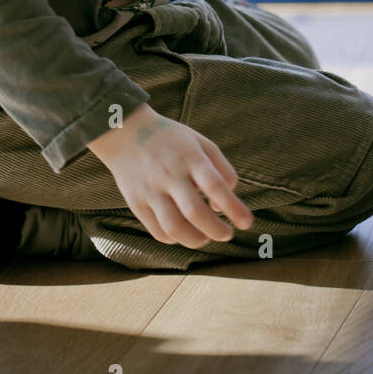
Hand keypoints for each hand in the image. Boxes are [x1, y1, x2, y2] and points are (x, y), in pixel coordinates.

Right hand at [87, 103, 253, 248]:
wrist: (125, 133)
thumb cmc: (171, 140)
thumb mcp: (200, 142)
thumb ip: (220, 170)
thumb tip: (222, 205)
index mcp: (190, 157)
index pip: (215, 186)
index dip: (234, 208)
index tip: (247, 223)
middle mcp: (170, 175)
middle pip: (195, 212)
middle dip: (217, 231)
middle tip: (227, 234)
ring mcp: (151, 191)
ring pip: (175, 228)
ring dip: (196, 240)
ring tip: (206, 237)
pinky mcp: (137, 203)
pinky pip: (158, 231)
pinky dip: (176, 239)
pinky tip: (184, 233)